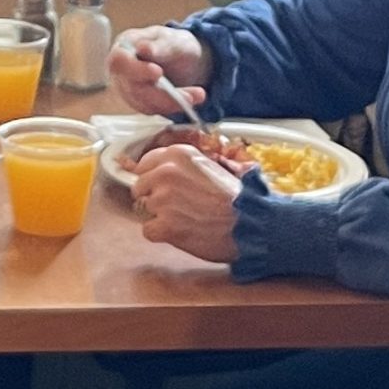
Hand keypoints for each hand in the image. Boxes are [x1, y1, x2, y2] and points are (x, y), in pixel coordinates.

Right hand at [109, 26, 210, 116]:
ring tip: (198, 95)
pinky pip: (151, 110)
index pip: (119, 61)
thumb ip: (158, 46)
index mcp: (124, 46)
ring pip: (144, 103)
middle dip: (162, 93)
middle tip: (190, 95)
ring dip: (172, 102)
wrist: (185, 60)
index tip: (158, 73)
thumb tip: (142, 48)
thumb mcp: (172, 40)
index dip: (136, 70)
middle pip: (133, 87)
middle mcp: (121, 70)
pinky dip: (171, 107)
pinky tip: (189, 99)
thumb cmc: (175, 44)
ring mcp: (128, 88)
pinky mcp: (139, 103)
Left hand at [131, 144, 242, 264]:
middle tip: (176, 206)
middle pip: (139, 187)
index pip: (144, 163)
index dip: (152, 177)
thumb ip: (183, 166)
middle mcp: (166, 172)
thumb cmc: (233, 198)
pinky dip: (162, 234)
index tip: (161, 187)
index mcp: (178, 154)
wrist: (249, 222)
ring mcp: (163, 199)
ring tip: (184, 219)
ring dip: (159, 216)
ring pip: (143, 209)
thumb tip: (160, 171)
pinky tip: (181, 232)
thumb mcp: (210, 166)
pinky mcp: (164, 225)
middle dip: (153, 197)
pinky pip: (148, 230)